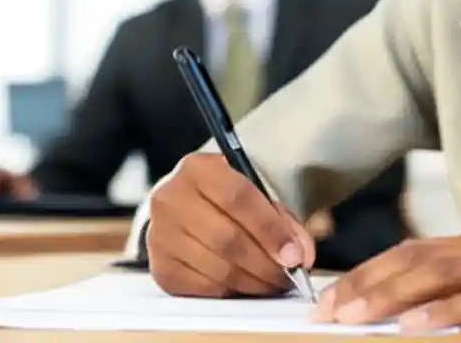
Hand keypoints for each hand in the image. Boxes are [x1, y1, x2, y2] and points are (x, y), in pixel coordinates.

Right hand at [147, 153, 315, 297]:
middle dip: (266, 264)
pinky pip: (203, 288)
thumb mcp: (253, 193)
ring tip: (272, 283)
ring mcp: (161, 235)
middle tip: (289, 276)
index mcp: (197, 169)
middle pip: (227, 238)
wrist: (182, 209)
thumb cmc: (223, 200)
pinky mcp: (160, 267)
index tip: (294, 255)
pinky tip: (245, 285)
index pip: (237, 198)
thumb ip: (281, 219)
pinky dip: (231, 291)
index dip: (270, 229)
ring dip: (253, 282)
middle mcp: (171, 199)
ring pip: (217, 268)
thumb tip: (300, 256)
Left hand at [314, 221, 460, 331]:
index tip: (334, 298)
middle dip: (363, 287)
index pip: (416, 251)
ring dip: (387, 298)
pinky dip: (443, 312)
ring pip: (436, 276)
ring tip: (350, 320)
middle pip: (412, 260)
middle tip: (322, 314)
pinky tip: (413, 328)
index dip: (371, 272)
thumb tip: (456, 302)